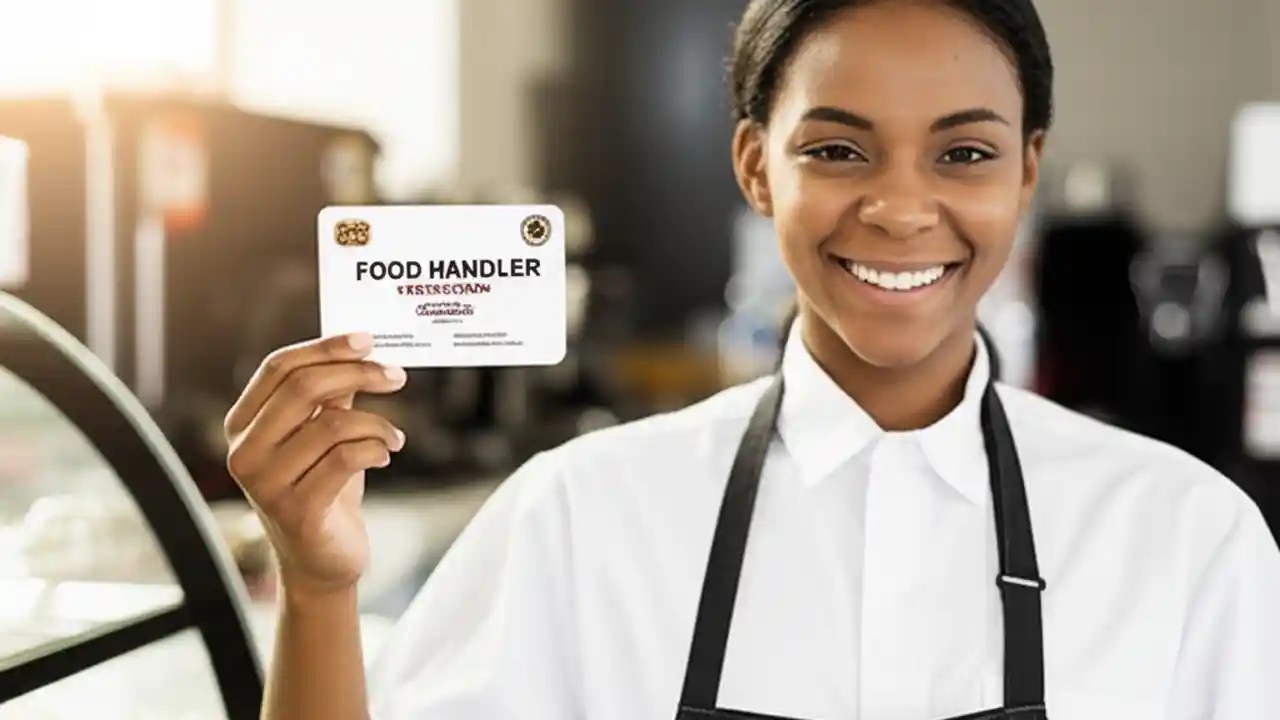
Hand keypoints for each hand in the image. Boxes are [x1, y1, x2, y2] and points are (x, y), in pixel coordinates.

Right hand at [224, 333, 407, 597]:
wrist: (321, 560)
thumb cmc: (323, 487)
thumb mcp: (321, 434)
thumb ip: (330, 394)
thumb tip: (358, 347)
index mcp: (243, 425)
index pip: (278, 368)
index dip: (324, 347)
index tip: (367, 339)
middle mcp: (244, 452)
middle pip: (302, 388)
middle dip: (358, 374)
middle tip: (396, 376)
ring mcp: (265, 484)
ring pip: (332, 425)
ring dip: (377, 424)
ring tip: (394, 436)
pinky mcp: (296, 511)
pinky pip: (346, 459)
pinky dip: (376, 449)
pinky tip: (386, 454)